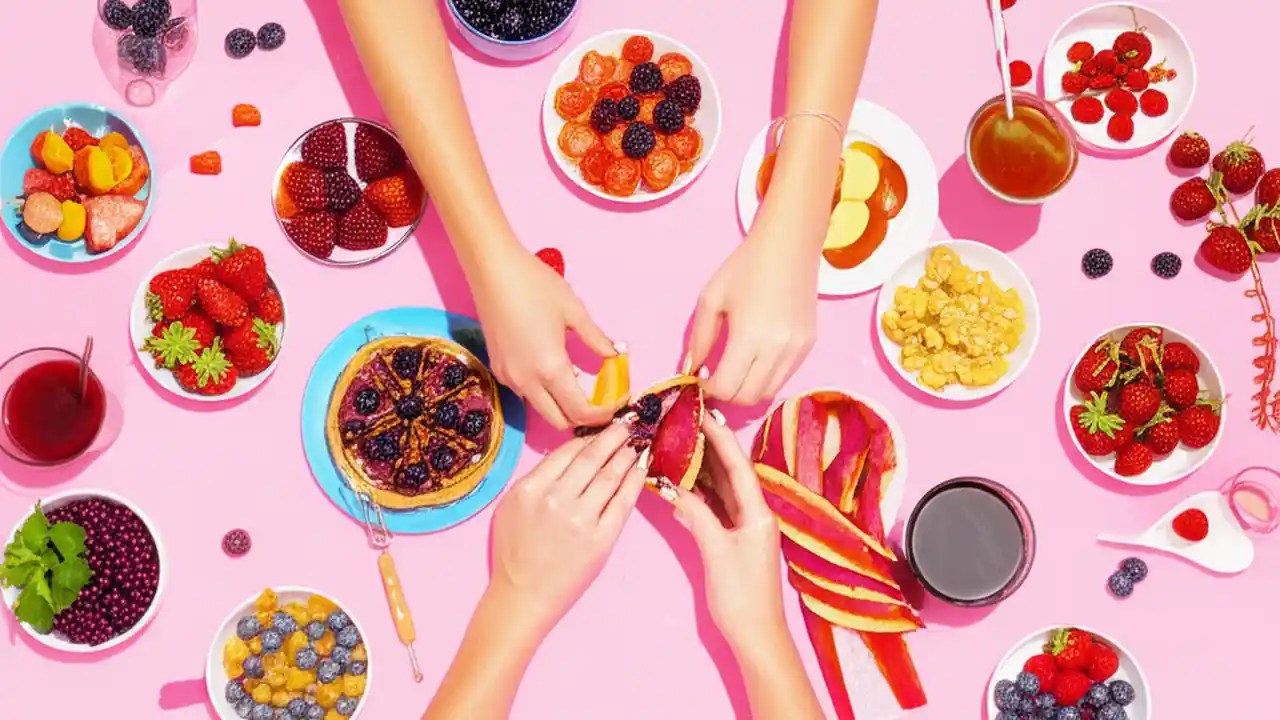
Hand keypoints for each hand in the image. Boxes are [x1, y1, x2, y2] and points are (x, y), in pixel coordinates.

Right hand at [472, 244, 618, 428]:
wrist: (492, 271)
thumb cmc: (536, 286)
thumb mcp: (573, 311)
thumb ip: (595, 338)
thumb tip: (614, 354)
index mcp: (551, 369)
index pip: (581, 412)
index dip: (604, 414)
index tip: (620, 402)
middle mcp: (527, 382)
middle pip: (560, 422)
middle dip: (583, 419)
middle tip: (602, 401)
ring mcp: (509, 378)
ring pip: (541, 410)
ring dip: (562, 407)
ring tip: (579, 386)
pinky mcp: (498, 370)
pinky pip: (526, 394)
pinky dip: (544, 394)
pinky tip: (553, 372)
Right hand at [489, 421, 647, 630]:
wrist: (523, 596)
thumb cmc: (514, 552)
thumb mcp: (512, 507)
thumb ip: (537, 479)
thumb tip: (570, 455)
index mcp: (531, 488)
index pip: (566, 452)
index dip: (588, 438)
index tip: (601, 429)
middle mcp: (556, 500)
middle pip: (592, 458)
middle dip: (613, 437)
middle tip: (629, 424)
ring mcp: (580, 520)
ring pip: (610, 477)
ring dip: (626, 456)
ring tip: (637, 444)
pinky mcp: (601, 539)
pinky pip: (622, 503)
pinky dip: (634, 483)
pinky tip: (641, 470)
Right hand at [673, 413, 785, 643]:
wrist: (756, 635)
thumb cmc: (741, 596)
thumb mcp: (716, 552)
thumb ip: (697, 517)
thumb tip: (675, 491)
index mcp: (757, 513)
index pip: (738, 466)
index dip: (722, 438)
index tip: (704, 414)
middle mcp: (754, 515)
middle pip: (731, 473)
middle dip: (711, 448)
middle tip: (688, 423)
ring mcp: (745, 528)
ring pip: (722, 490)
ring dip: (704, 469)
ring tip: (682, 445)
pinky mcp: (734, 541)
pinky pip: (716, 509)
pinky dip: (700, 495)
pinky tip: (682, 487)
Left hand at [687, 218, 818, 405]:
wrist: (789, 245)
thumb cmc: (744, 267)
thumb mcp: (711, 298)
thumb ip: (699, 338)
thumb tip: (692, 368)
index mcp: (749, 337)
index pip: (726, 388)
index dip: (708, 389)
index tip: (701, 378)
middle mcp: (777, 350)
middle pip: (748, 398)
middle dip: (727, 394)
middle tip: (715, 377)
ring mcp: (797, 350)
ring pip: (768, 393)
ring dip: (747, 389)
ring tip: (735, 369)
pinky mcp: (809, 346)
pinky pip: (783, 377)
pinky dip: (765, 377)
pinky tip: (755, 357)